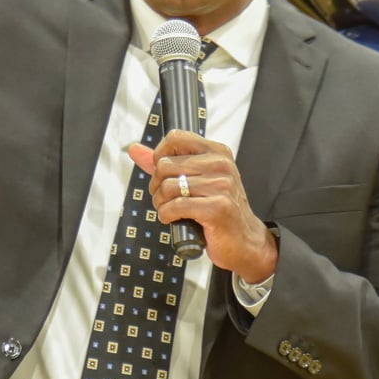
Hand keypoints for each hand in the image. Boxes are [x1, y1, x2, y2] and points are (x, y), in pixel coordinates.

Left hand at [130, 130, 277, 282]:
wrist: (244, 241)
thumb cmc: (219, 210)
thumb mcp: (195, 180)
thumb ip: (165, 163)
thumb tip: (135, 149)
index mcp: (217, 152)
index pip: (176, 138)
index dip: (159, 156)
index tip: (162, 173)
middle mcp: (221, 165)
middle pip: (165, 165)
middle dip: (157, 186)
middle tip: (166, 198)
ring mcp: (222, 186)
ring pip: (168, 187)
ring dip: (161, 203)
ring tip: (171, 210)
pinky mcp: (218, 208)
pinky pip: (175, 206)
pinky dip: (167, 216)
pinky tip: (174, 219)